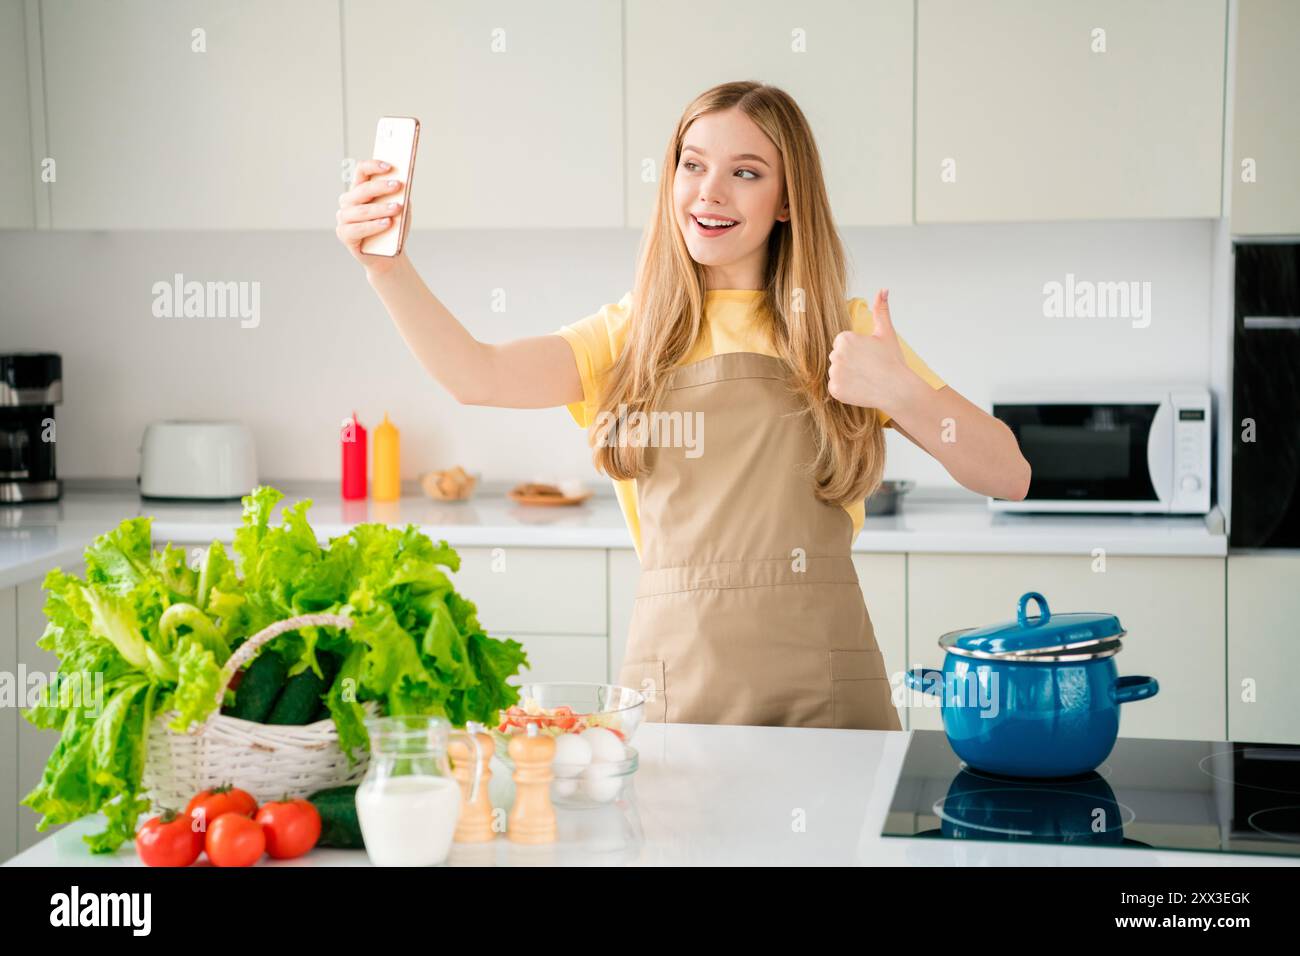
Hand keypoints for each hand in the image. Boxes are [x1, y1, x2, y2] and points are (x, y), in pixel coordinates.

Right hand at [336, 158, 407, 274]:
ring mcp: (344, 218)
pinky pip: (357, 229)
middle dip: (381, 187)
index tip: (389, 166)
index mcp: (360, 190)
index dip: (373, 166)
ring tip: (396, 208)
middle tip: (398, 185)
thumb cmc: (393, 228)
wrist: (389, 254)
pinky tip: (386, 223)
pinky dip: (373, 226)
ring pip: (361, 210)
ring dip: (380, 208)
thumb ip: (400, 196)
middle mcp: (348, 201)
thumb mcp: (401, 210)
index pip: (361, 171)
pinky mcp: (344, 234)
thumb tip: (403, 185)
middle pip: (362, 189)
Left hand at [827, 288, 914, 413]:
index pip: (842, 343)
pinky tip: (860, 388)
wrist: (898, 389)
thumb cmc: (892, 361)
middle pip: (837, 357)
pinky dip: (845, 390)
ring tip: (865, 378)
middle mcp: (835, 355)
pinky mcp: (834, 390)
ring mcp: (834, 373)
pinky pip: (835, 388)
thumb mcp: (886, 333)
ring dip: (847, 376)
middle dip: (850, 362)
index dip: (856, 350)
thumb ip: (881, 310)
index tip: (868, 356)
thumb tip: (883, 290)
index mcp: (844, 339)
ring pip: (836, 372)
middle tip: (868, 368)